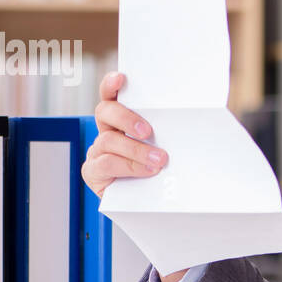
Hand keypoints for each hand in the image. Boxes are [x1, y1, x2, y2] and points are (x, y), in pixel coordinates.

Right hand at [80, 71, 168, 198]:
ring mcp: (97, 151)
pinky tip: (145, 171)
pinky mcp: (93, 171)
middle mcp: (106, 131)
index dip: (111, 85)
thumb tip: (189, 124)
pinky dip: (127, 166)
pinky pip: (105, 164)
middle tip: (148, 131)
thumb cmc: (158, 171)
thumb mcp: (164, 147)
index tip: (121, 78)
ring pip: (108, 141)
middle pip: (105, 112)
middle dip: (126, 118)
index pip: (112, 96)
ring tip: (158, 160)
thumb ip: (166, 135)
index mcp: (122, 120)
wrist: (149, 203)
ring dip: (135, 150)